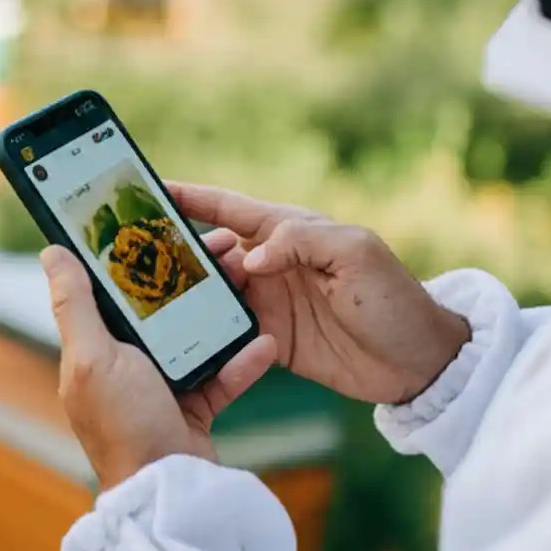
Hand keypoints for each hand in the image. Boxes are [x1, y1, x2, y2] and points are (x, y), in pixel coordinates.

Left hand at [41, 246, 278, 488]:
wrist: (166, 488)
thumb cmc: (123, 425)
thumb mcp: (94, 359)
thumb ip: (76, 306)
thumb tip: (52, 252)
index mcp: (97, 347)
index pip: (116, 286)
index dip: (141, 251)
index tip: (169, 221)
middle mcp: (127, 364)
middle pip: (164, 304)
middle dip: (196, 273)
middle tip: (226, 246)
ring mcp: (162, 386)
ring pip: (198, 332)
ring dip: (226, 307)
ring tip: (251, 279)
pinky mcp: (195, 408)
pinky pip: (223, 375)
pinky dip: (244, 360)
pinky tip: (266, 341)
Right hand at [170, 183, 470, 404]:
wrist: (419, 361)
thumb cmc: (394, 298)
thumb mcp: (355, 254)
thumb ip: (300, 242)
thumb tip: (247, 256)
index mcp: (291, 231)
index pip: (229, 208)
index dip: (189, 197)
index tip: (148, 189)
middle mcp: (275, 263)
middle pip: (212, 250)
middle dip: (174, 248)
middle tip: (131, 253)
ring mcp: (272, 302)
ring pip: (214, 291)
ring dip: (184, 291)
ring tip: (143, 294)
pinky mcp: (274, 340)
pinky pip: (230, 331)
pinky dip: (205, 330)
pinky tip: (178, 334)